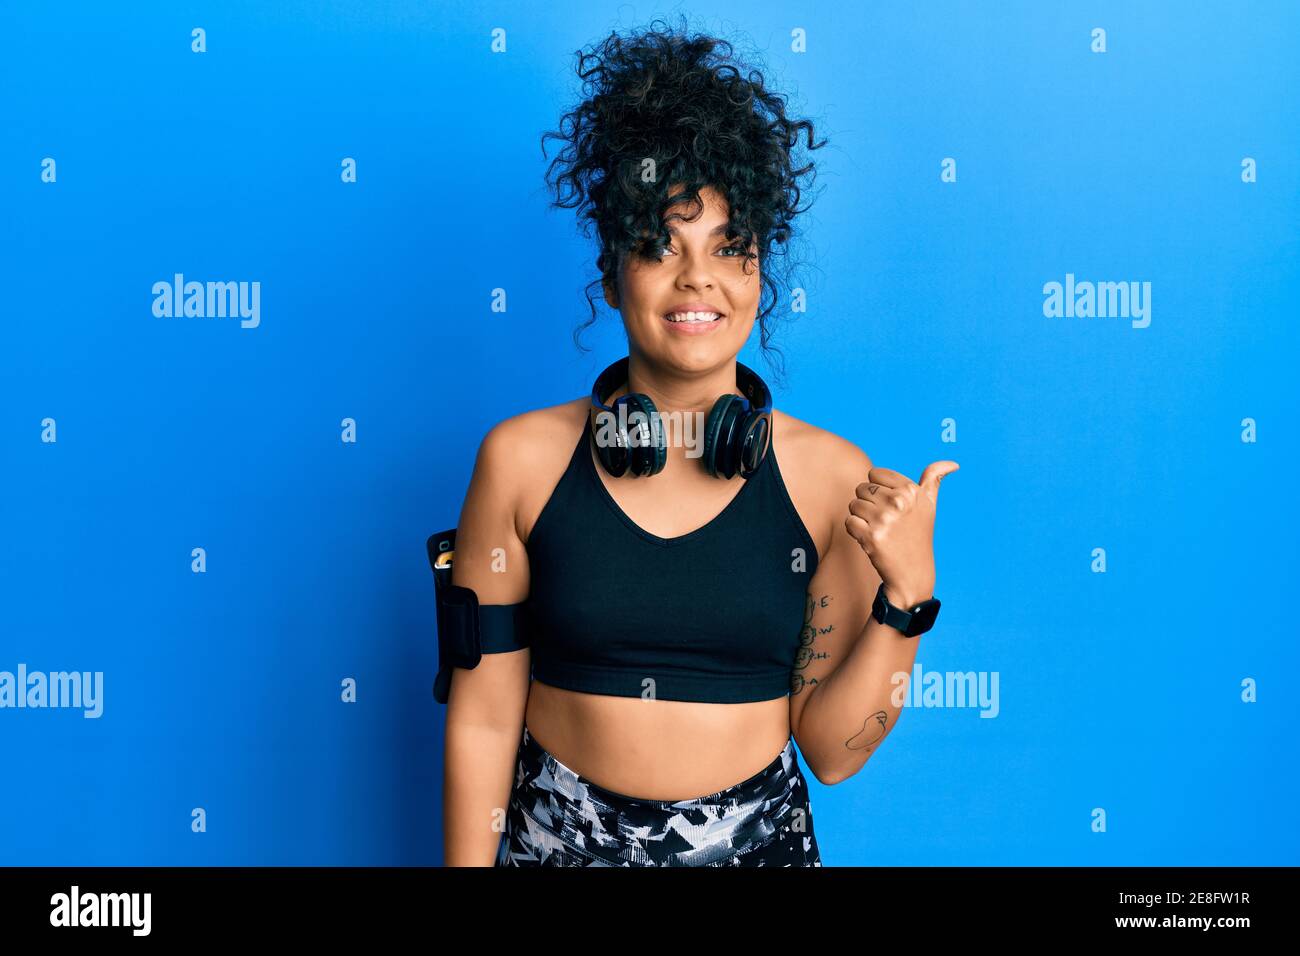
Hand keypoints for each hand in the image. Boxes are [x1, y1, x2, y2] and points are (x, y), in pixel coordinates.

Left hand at [844, 460, 958, 607]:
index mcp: (911, 490)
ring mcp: (884, 519)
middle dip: (868, 504)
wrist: (913, 573)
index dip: (879, 490)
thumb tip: (953, 463)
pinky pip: (849, 522)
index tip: (891, 505)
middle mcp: (899, 502)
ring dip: (861, 518)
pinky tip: (871, 539)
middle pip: (861, 488)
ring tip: (879, 529)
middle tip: (885, 520)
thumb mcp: (929, 505)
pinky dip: (855, 531)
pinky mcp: (871, 536)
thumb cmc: (918, 535)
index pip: (874, 474)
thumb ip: (934, 479)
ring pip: (853, 505)